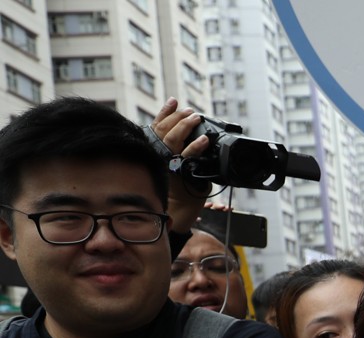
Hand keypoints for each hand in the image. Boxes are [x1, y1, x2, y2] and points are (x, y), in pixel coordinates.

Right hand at [153, 97, 211, 230]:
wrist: (180, 207)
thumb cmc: (178, 184)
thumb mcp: (174, 161)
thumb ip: (175, 146)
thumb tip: (187, 129)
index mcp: (156, 150)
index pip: (157, 126)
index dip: (165, 112)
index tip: (174, 101)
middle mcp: (160, 155)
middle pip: (164, 131)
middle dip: (178, 117)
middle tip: (190, 112)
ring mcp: (169, 163)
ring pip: (172, 140)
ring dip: (185, 126)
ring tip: (196, 118)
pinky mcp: (180, 172)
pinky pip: (188, 156)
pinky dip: (196, 146)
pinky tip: (204, 139)